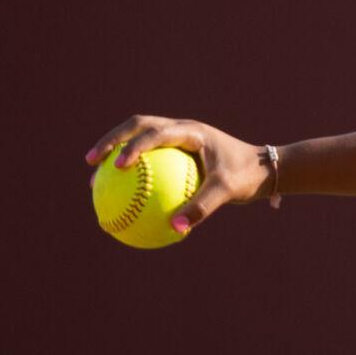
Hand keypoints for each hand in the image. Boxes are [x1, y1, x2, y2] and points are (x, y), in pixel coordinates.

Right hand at [85, 115, 271, 234]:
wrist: (264, 168)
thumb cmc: (247, 177)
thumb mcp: (227, 192)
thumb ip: (203, 207)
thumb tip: (177, 228)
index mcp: (191, 132)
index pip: (155, 132)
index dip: (133, 146)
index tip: (117, 165)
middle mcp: (182, 129)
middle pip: (137, 126)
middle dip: (111, 141)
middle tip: (91, 162)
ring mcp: (178, 137)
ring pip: (139, 137)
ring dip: (115, 150)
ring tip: (94, 175)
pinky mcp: (177, 149)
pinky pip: (149, 156)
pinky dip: (132, 169)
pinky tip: (118, 193)